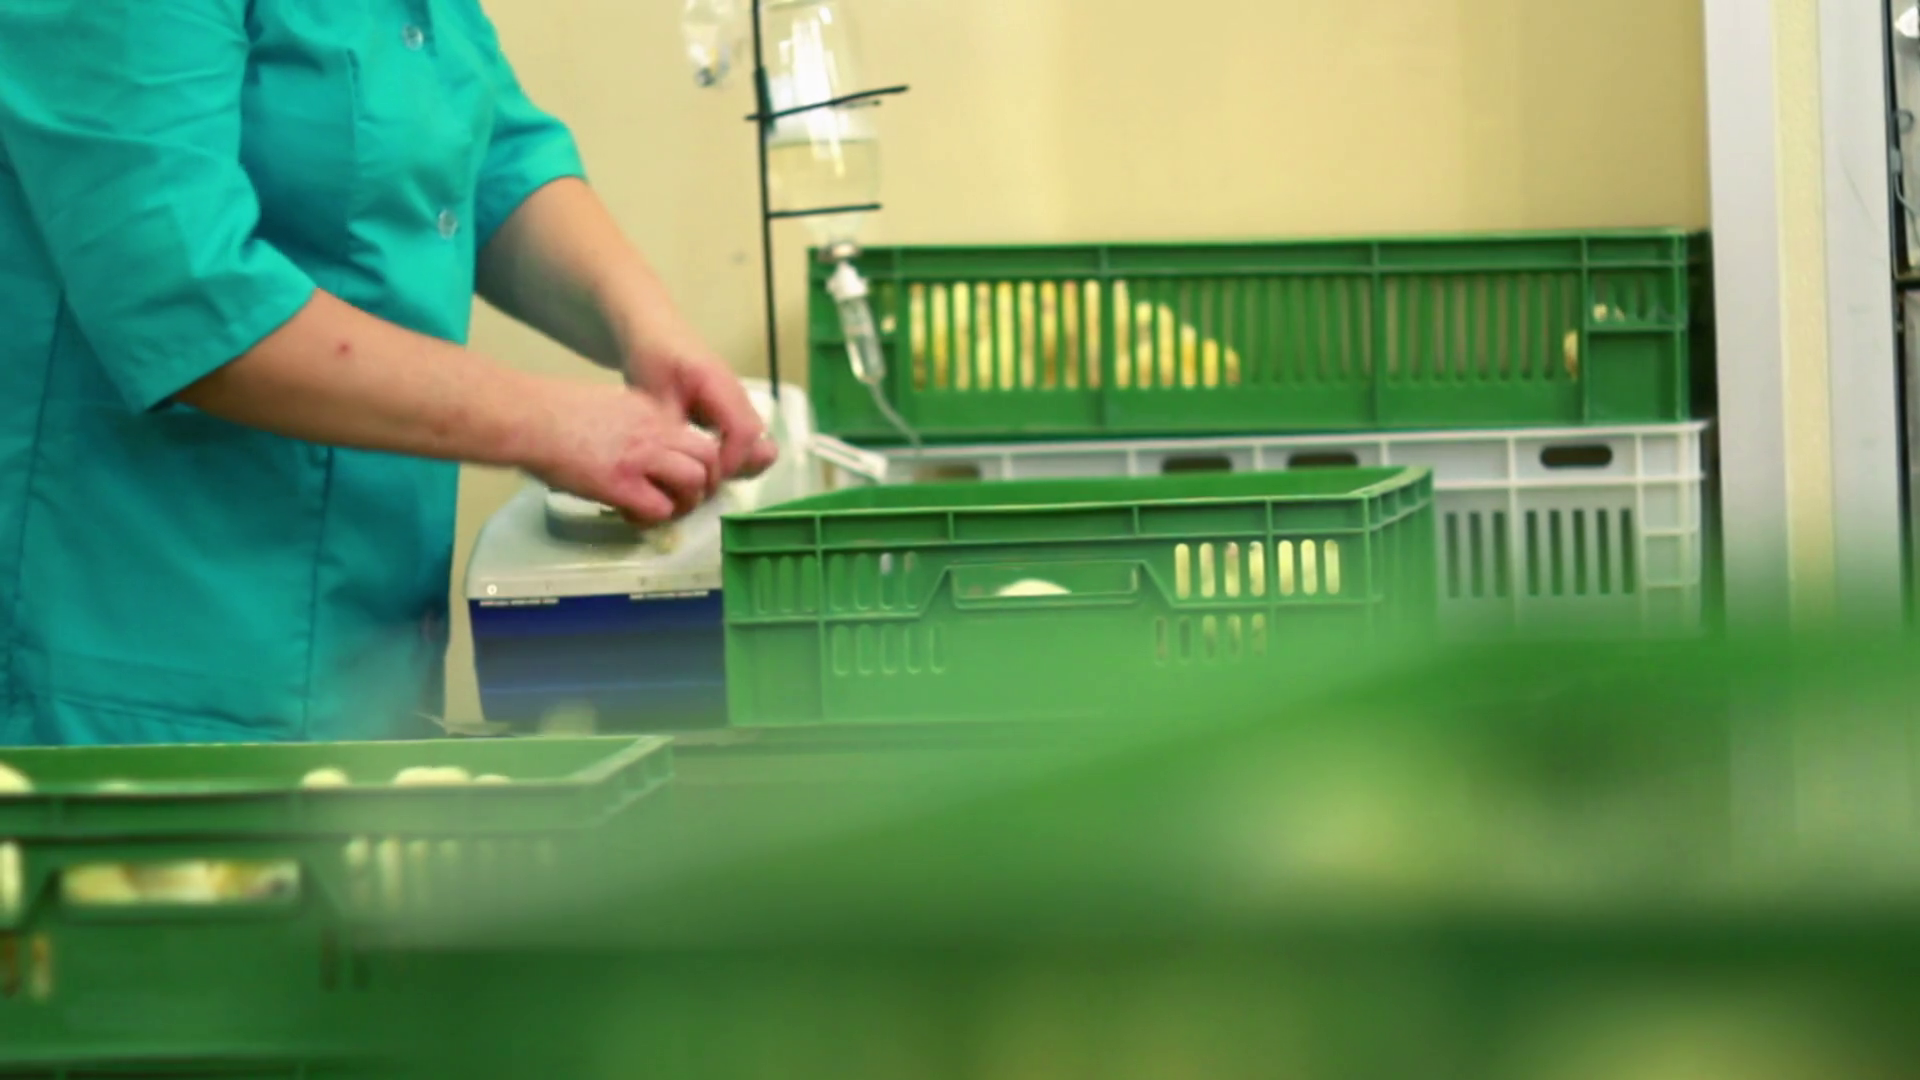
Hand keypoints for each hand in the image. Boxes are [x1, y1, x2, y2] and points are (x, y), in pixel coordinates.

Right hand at [520, 380, 722, 526]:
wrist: (529, 417)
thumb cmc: (553, 410)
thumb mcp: (607, 405)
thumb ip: (630, 424)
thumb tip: (632, 448)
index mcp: (650, 410)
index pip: (693, 436)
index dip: (692, 460)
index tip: (676, 474)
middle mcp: (655, 431)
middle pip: (708, 456)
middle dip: (704, 482)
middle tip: (684, 498)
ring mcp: (641, 458)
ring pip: (693, 482)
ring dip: (684, 503)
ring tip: (663, 511)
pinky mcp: (622, 484)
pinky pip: (659, 509)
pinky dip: (652, 519)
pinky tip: (631, 516)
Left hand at [630, 350, 778, 479]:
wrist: (651, 329)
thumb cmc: (650, 356)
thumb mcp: (653, 395)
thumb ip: (672, 429)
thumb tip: (685, 467)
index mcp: (719, 384)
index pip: (745, 432)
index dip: (730, 461)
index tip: (703, 479)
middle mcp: (736, 394)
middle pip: (758, 440)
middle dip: (737, 468)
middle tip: (703, 484)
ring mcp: (735, 401)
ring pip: (753, 441)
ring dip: (734, 463)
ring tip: (704, 478)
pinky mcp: (728, 409)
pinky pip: (740, 437)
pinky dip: (728, 455)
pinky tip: (701, 465)